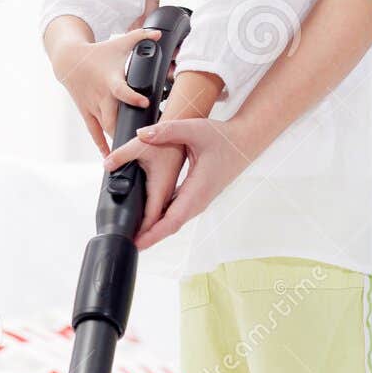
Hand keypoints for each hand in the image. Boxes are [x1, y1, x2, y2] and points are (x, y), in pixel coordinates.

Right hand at [52, 28, 162, 155]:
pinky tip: (109, 157)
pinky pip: (94, 133)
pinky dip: (101, 145)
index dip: (132, 97)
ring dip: (117, 140)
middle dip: (126, 129)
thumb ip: (141, 37)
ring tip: (130, 154)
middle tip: (143, 143)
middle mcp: (101, 97)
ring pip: (105, 128)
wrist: (69, 61)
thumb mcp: (119, 42)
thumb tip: (159, 34)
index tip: (144, 102)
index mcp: (111, 81)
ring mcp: (93, 107)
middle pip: (113, 118)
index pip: (121, 91)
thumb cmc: (98, 52)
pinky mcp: (87, 113)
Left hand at [105, 116, 253, 248]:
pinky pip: (177, 212)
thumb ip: (167, 131)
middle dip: (150, 237)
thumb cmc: (224, 137)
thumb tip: (142, 134)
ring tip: (133, 234)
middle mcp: (199, 200)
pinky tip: (148, 218)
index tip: (137, 243)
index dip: (154, 234)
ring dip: (155, 229)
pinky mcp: (197, 196)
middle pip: (171, 226)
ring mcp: (199, 200)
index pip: (173, 220)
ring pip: (174, 221)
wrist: (245, 141)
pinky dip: (162, 219)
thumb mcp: (195, 129)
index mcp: (198, 189)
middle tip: (127, 243)